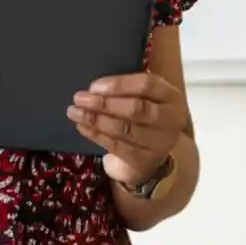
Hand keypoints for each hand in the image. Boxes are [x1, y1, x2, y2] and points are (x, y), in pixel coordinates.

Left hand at [68, 72, 187, 187]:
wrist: (151, 153)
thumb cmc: (143, 115)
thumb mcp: (144, 96)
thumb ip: (127, 87)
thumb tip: (94, 86)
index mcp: (171, 96)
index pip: (147, 85)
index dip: (119, 84)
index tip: (94, 86)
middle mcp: (170, 119)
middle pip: (137, 109)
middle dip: (104, 103)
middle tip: (79, 98)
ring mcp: (159, 143)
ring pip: (124, 129)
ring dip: (95, 119)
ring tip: (74, 112)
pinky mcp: (144, 161)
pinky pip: (116, 147)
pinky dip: (96, 135)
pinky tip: (82, 126)